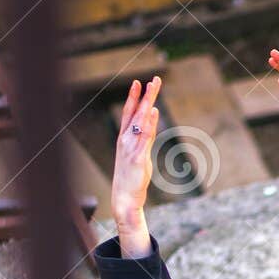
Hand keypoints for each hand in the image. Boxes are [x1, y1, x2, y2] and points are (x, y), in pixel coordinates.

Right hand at [111, 76, 161, 225]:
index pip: (128, 113)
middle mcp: (126, 140)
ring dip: (148, 102)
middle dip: (145, 94)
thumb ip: (144, 140)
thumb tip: (151, 126)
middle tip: (154, 79)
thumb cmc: (131, 178)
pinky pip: (145, 137)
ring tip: (154, 88)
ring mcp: (131, 147)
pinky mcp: (138, 157)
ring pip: (141, 120)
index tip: (138, 82)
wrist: (124, 198)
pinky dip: (149, 123)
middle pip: (137, 112)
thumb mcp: (139, 155)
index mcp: (124, 139)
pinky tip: (153, 111)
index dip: (133, 97)